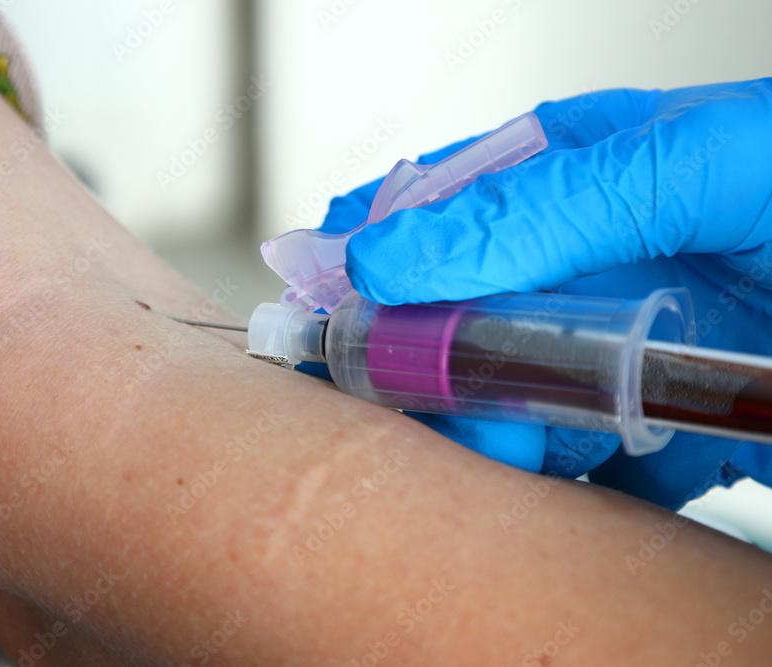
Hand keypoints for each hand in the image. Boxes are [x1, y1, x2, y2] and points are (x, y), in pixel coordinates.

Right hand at [321, 79, 771, 507]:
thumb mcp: (691, 169)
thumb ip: (538, 209)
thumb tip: (390, 254)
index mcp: (586, 169)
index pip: (443, 200)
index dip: (371, 242)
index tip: (317, 291)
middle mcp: (595, 253)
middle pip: (465, 309)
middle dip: (432, 354)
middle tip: (409, 389)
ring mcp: (630, 334)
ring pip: (516, 386)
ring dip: (500, 423)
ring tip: (518, 445)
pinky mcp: (675, 412)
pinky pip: (592, 448)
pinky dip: (573, 471)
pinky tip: (580, 469)